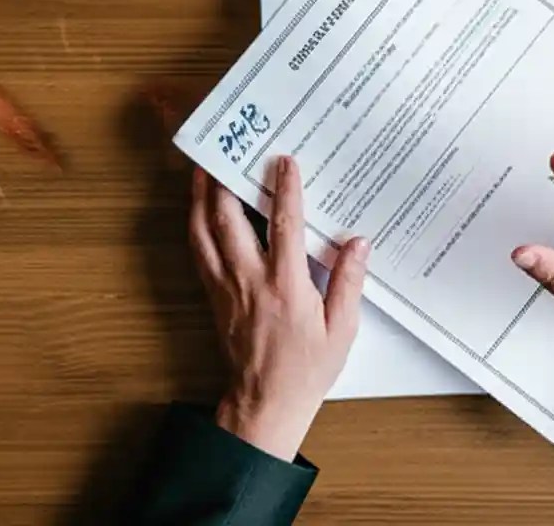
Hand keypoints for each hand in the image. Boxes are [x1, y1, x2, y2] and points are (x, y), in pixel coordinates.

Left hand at [189, 156, 368, 459]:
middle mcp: (251, 281)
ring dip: (200, 197)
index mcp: (287, 287)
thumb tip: (358, 243)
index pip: (285, 226)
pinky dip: (194, 224)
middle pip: (230, 220)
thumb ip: (349, 282)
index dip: (286, 190)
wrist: (265, 402)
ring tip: (202, 168)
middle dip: (227, 181)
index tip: (286, 161)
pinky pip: (198, 252)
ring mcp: (227, 287)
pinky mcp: (214, 296)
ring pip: (204, 232)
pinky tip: (197, 208)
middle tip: (230, 151)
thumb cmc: (307, 369)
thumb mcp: (342, 329)